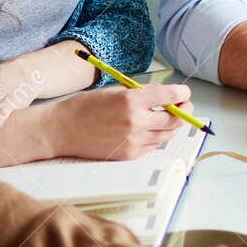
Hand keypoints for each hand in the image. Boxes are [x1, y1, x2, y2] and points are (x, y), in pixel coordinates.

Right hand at [45, 83, 192, 159]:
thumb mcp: (114, 91)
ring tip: (164, 118)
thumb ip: (141, 93)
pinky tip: (147, 131)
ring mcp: (133, 141)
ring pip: (166, 135)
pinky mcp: (129, 155)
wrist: (62, 129)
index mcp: (131, 100)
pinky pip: (153, 147)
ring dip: (170, 126)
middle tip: (184, 107)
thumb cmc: (86, 107)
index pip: (171, 96)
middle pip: (175, 119)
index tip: (184, 93)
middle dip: (184, 112)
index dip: (183, 94)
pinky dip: (155, 138)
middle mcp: (135, 121)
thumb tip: (166, 95)